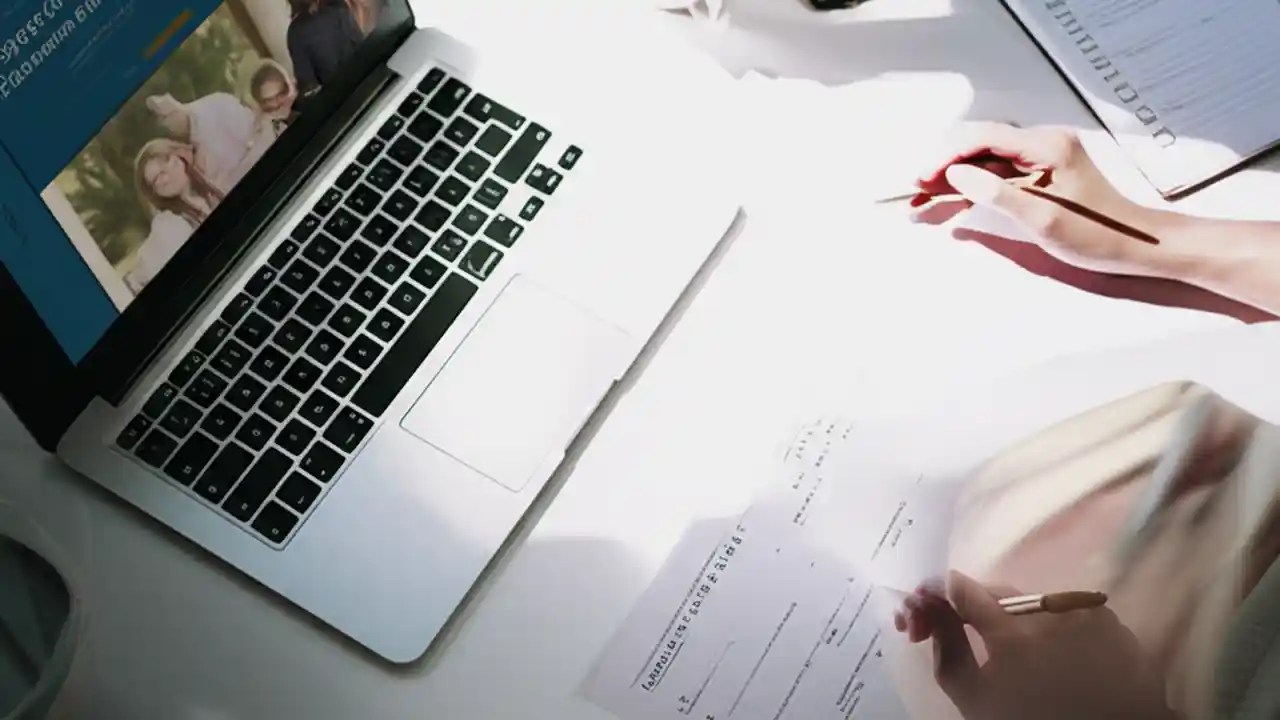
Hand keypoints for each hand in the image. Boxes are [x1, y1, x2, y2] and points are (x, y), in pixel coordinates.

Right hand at [893, 572, 1176, 719]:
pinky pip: (1070, 613)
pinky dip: (1056, 628)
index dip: (939, 594)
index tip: (927, 610)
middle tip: (966, 632)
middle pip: (999, 593)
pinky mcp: (1113, 622)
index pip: (962, 587)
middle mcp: (1048, 608)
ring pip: (1035, 603)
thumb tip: (930, 611)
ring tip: (1020, 653)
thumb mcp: (976, 699)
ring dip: (1018, 618)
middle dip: (976, 609)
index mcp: (1011, 630)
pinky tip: (1057, 654)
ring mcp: (1085, 612)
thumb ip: (946, 648)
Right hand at [915, 123, 1173, 277]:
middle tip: (915, 196)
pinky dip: (973, 192)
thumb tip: (954, 174)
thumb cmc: (1094, 234)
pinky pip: (998, 177)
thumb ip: (997, 192)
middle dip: (944, 170)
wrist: (1136, 246)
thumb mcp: (1043, 218)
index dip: (948, 156)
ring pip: (985, 164)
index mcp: (1046, 145)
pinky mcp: (1040, 175)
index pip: (984, 137)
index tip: (922, 180)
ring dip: (954, 183)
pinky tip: (950, 207)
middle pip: (981, 147)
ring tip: (922, 205)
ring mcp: (1041, 158)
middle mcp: (1043, 143)